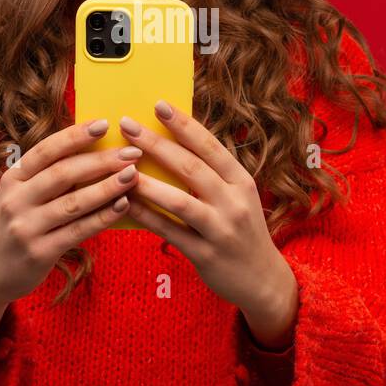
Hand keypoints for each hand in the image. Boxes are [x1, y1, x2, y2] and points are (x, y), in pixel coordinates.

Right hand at [0, 118, 143, 307]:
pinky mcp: (40, 252)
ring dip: (107, 187)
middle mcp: (16, 199)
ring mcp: (26, 227)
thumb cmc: (17, 227)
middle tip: (132, 152)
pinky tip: (123, 205)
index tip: (104, 124)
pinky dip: (103, 216)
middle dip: (101, 160)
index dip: (75, 136)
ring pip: (73, 202)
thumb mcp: (21, 196)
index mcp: (13, 178)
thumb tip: (93, 151)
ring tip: (132, 175)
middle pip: (63, 173)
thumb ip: (47, 176)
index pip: (46, 150)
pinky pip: (78, 230)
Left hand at [120, 101, 297, 345]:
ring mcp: (220, 230)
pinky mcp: (206, 255)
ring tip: (122, 167)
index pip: (210, 146)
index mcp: (242, 182)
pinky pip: (170, 232)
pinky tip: (124, 204)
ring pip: (180, 201)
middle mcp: (234, 203)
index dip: (184, 124)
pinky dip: (146, 216)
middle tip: (127, 125)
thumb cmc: (242, 231)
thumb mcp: (238, 197)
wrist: (263, 280)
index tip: (158, 105)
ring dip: (148, 182)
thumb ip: (212, 174)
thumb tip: (172, 143)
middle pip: (191, 168)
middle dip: (157, 144)